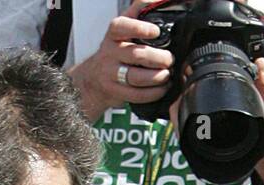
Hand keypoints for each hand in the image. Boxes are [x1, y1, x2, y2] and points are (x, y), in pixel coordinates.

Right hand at [69, 2, 173, 122]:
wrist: (95, 78)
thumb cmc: (115, 50)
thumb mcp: (123, 26)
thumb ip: (139, 10)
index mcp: (114, 34)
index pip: (123, 27)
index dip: (140, 28)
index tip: (156, 31)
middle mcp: (111, 52)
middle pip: (136, 55)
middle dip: (158, 58)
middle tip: (169, 59)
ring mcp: (112, 74)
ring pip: (137, 77)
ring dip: (157, 77)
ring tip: (167, 74)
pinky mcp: (116, 92)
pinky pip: (137, 95)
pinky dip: (154, 93)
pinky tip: (162, 88)